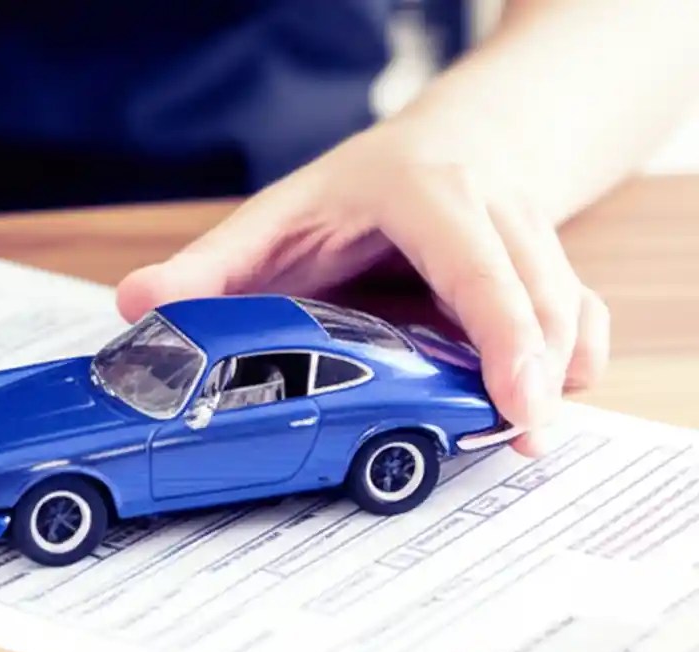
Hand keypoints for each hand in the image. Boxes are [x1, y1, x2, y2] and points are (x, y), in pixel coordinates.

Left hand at [116, 120, 609, 455]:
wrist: (447, 142)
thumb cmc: (354, 190)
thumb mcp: (273, 219)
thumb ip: (209, 268)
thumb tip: (136, 303)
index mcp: (426, 194)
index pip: (476, 268)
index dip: (500, 337)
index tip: (512, 405)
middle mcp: (492, 210)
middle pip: (539, 297)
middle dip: (537, 373)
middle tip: (522, 441)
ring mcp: (531, 237)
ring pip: (569, 311)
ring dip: (555, 376)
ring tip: (525, 433)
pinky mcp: (552, 269)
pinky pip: (583, 318)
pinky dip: (572, 362)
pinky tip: (538, 396)